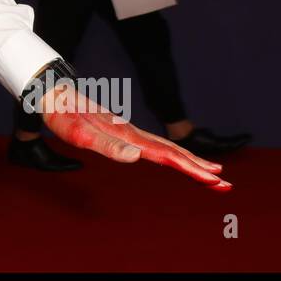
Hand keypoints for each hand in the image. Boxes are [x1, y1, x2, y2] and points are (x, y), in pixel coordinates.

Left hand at [41, 83, 230, 189]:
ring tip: (213, 174)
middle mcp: (134, 134)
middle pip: (174, 154)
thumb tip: (137, 158)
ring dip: (191, 163)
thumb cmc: (65, 117)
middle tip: (226, 185)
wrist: (53, 94)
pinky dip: (174, 156)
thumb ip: (109, 148)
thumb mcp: (82, 136)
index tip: (214, 180)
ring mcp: (130, 133)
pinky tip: (178, 160)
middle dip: (201, 170)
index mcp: (129, 137)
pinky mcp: (123, 133)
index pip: (168, 157)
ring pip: (167, 150)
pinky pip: (156, 147)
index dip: (191, 169)